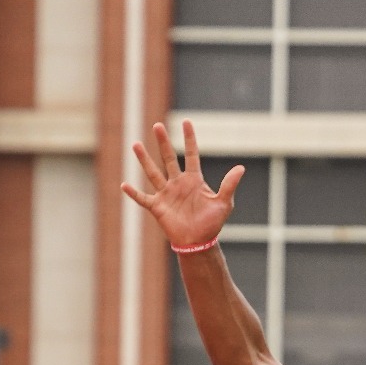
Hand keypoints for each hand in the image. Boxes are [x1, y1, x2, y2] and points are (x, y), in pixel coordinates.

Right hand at [121, 120, 244, 248]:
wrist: (199, 242)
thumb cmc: (212, 223)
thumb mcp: (223, 203)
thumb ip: (229, 185)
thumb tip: (241, 168)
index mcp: (193, 180)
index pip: (190, 154)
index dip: (189, 139)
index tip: (186, 122)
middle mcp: (178, 183)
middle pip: (168, 158)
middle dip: (163, 142)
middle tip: (157, 126)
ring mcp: (166, 194)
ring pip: (153, 173)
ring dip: (144, 160)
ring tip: (135, 144)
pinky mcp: (158, 207)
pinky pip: (143, 198)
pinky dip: (133, 193)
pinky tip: (124, 185)